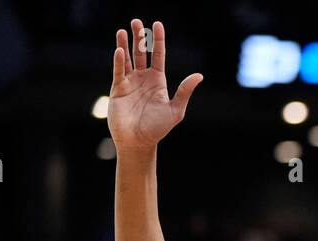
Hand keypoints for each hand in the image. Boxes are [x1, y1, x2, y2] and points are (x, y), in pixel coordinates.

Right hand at [109, 19, 202, 149]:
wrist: (138, 142)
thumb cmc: (158, 128)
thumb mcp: (175, 110)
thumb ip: (185, 91)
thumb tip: (199, 75)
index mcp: (158, 81)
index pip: (159, 55)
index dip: (158, 40)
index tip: (157, 25)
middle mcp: (143, 78)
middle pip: (141, 52)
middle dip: (139, 37)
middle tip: (136, 21)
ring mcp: (130, 82)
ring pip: (127, 58)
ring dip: (125, 43)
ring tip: (123, 29)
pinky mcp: (117, 88)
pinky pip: (118, 71)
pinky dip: (119, 60)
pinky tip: (119, 49)